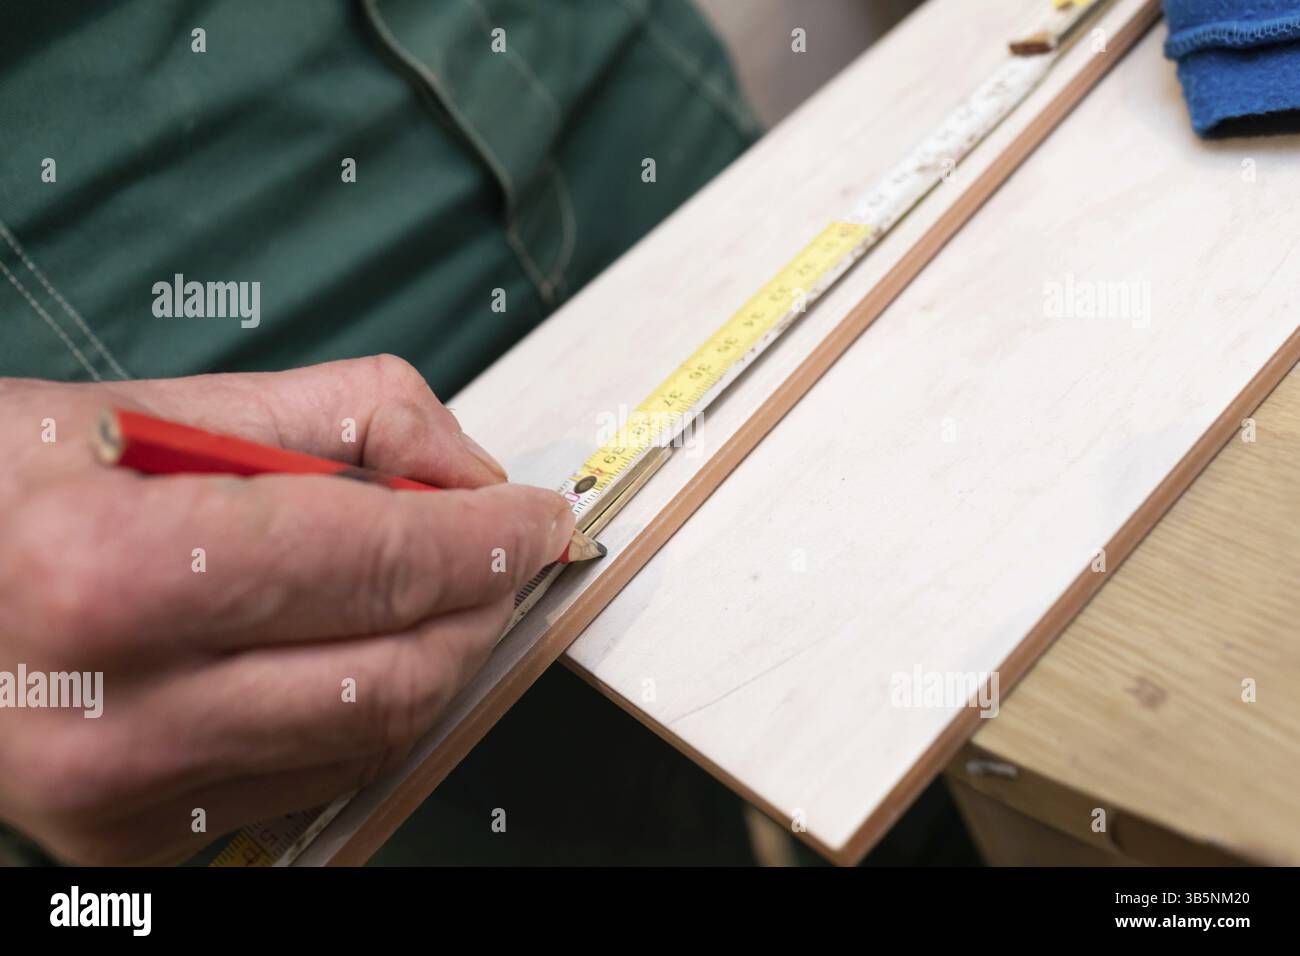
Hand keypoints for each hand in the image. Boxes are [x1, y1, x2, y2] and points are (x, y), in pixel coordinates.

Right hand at [0, 355, 573, 863]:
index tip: (538, 518)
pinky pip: (314, 780)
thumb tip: (469, 471)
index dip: (489, 537)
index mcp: (113, 571)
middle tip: (501, 552)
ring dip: (433, 655)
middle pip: (396, 671)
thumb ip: (341, 416)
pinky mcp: (132, 845)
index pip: (377, 562)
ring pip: (371, 738)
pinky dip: (361, 710)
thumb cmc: (8, 492)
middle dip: (480, 604)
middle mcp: (114, 712)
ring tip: (424, 589)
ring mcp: (122, 799)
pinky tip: (340, 651)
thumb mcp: (156, 408)